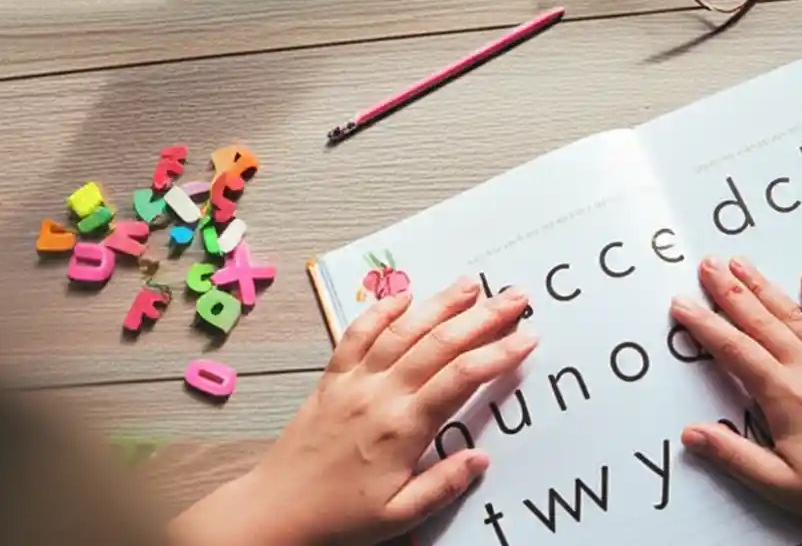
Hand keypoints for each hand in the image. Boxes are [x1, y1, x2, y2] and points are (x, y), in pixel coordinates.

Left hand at [170, 279, 536, 545]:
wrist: (274, 512)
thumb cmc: (338, 517)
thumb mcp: (398, 516)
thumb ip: (443, 485)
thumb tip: (482, 458)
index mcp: (403, 427)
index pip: (461, 378)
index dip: (498, 354)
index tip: (527, 338)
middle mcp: (380, 394)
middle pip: (439, 343)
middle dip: (482, 317)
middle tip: (514, 297)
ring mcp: (353, 382)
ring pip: (402, 331)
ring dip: (438, 304)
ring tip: (469, 284)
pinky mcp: (331, 379)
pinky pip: (356, 335)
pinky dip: (381, 312)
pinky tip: (404, 297)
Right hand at [671, 257, 801, 543]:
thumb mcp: (778, 484)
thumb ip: (733, 455)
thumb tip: (691, 433)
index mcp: (787, 397)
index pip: (735, 351)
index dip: (705, 325)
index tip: (682, 304)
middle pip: (762, 322)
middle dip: (730, 291)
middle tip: (707, 265)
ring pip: (794, 316)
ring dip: (765, 287)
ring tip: (742, 263)